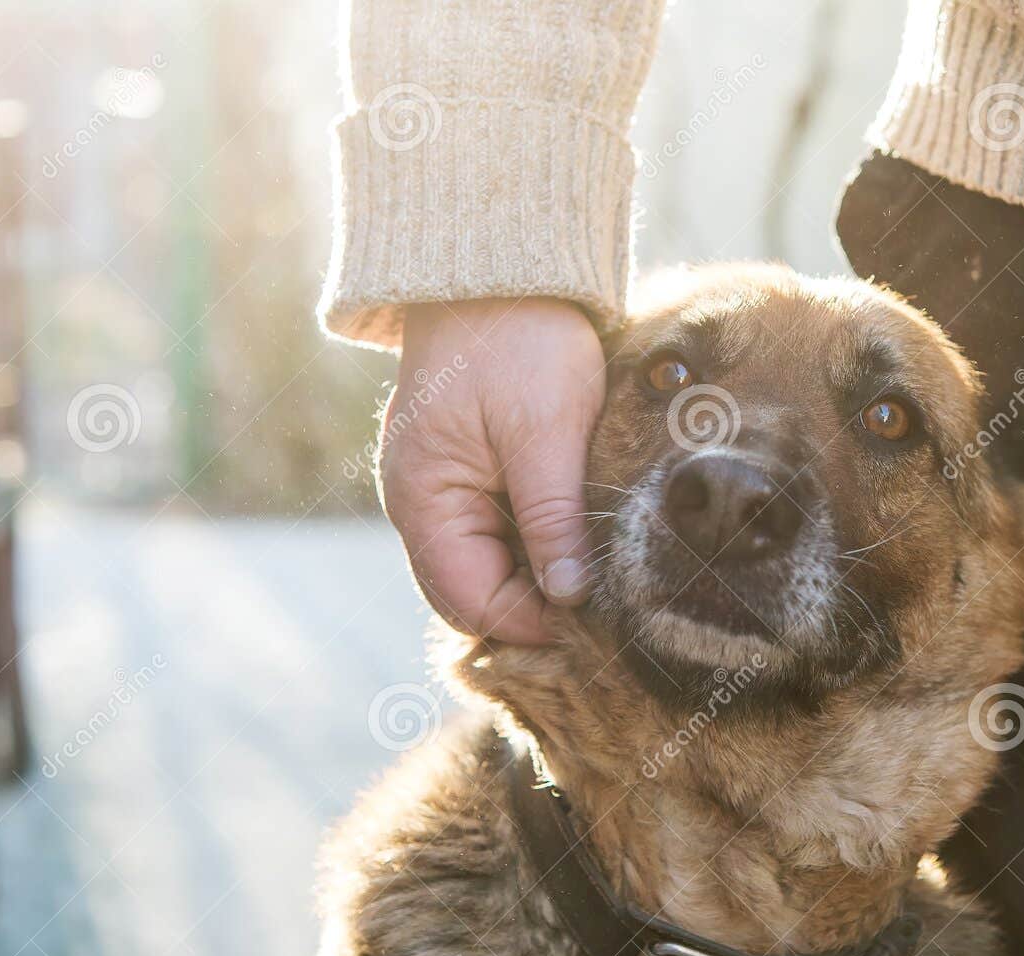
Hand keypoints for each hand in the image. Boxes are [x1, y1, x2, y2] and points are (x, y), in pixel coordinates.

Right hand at [380, 298, 605, 643]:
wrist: (502, 266)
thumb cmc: (519, 339)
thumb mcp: (544, 431)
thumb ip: (552, 518)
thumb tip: (570, 597)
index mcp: (422, 499)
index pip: (472, 601)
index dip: (533, 621)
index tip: (596, 620)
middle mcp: (418, 505)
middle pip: (472, 595)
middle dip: (533, 608)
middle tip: (604, 606)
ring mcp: (439, 490)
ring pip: (486, 568)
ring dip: (536, 577)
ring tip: (597, 573)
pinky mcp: (464, 473)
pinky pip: (494, 533)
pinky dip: (533, 545)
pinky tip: (578, 536)